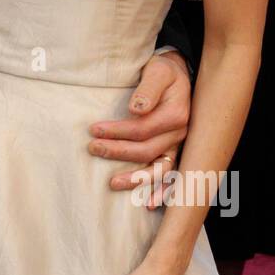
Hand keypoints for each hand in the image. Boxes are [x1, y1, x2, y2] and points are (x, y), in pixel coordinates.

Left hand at [88, 50, 189, 205]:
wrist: (180, 74)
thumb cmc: (164, 71)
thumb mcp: (157, 71)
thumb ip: (148, 88)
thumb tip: (135, 108)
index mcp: (175, 115)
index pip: (141, 129)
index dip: (117, 131)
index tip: (94, 130)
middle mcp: (180, 133)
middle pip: (146, 149)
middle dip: (118, 152)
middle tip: (94, 149)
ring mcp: (179, 145)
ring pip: (160, 168)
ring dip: (137, 179)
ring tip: (113, 183)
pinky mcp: (176, 150)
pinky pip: (172, 175)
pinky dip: (163, 190)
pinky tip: (151, 203)